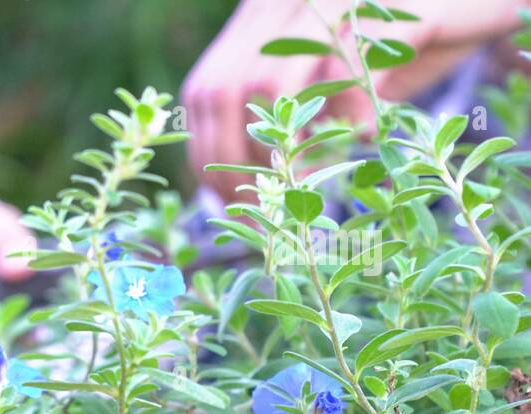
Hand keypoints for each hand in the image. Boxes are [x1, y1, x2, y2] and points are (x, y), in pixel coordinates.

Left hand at [183, 0, 526, 204]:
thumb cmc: (400, 50)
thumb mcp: (333, 88)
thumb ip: (291, 122)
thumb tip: (252, 192)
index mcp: (258, 18)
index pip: (204, 92)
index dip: (209, 152)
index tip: (229, 201)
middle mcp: (281, 2)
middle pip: (224, 89)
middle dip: (238, 158)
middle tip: (269, 203)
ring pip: (268, 82)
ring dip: (285, 145)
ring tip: (311, 175)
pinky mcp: (380, 1)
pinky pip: (342, 67)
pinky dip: (349, 112)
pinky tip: (367, 131)